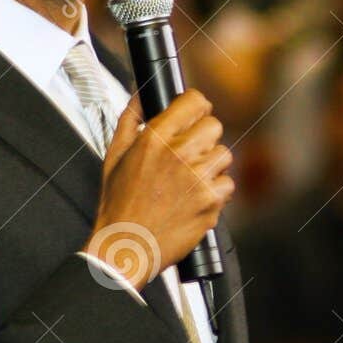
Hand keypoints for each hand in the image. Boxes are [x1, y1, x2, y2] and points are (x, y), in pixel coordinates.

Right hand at [86, 90, 233, 290]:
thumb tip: (142, 96)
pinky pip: (228, 184)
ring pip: (224, 155)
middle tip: (191, 153)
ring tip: (190, 180)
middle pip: (214, 125)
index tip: (195, 115)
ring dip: (211, 165)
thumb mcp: (115, 155)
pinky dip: (216, 192)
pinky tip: (195, 199)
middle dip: (204, 137)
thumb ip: (130, 119)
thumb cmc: (119, 206)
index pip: (194, 101)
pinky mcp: (211, 201)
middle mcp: (178, 154)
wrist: (126, 246)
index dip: (196, 107)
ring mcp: (197, 178)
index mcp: (154, 138)